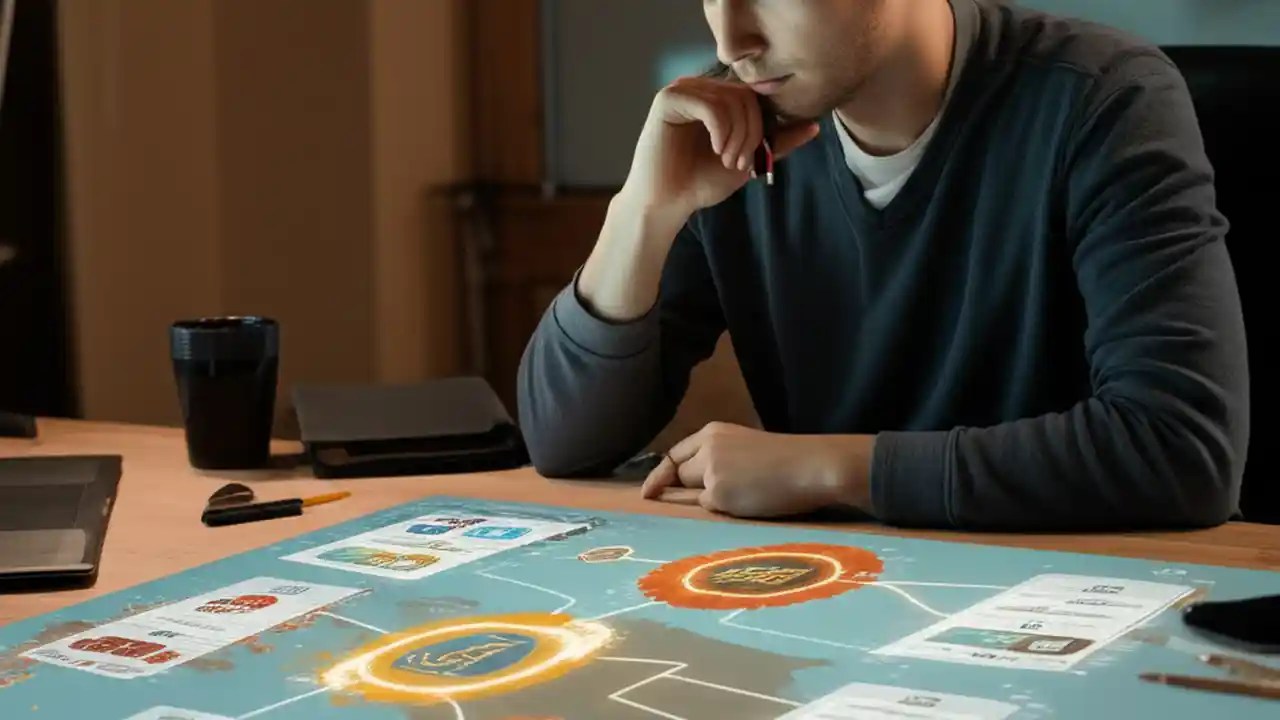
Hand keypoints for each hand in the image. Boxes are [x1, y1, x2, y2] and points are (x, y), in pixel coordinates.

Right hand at [620, 76, 820, 220]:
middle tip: (740, 163)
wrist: (666, 203)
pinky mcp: (668, 99)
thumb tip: (815, 126)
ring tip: (728, 161)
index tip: (753, 159)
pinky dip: (721, 130)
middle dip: (751, 133)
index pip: (755, 96)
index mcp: (717, 97)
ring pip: (730, 99)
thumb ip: (777, 142)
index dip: (761, 125)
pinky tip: (716, 151)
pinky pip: (709, 103)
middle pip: (746, 95)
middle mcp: (700, 87)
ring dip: (737, 136)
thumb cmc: (700, 182)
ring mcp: (683, 90)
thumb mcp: (748, 160)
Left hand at [641, 422, 874, 518]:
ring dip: (713, 498)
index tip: (649, 491)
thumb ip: (717, 459)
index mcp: (713, 432)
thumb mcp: (745, 448)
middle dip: (684, 488)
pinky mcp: (719, 492)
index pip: (677, 454)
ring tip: (749, 493)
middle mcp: (706, 447)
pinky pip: (710, 508)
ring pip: (694, 493)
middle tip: (711, 497)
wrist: (811, 466)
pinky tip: (751, 501)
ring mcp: (711, 470)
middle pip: (679, 473)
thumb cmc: (788, 460)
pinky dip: (725, 509)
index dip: (661, 474)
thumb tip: (692, 485)